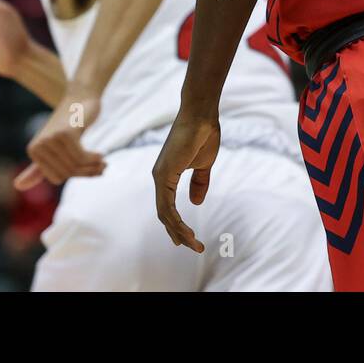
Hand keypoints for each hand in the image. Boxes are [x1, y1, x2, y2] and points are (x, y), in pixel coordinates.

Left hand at [16, 88, 105, 188]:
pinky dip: (94, 159)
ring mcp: (51, 139)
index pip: (57, 178)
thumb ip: (38, 169)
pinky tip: (101, 156)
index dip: (74, 175)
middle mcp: (39, 145)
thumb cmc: (69, 124)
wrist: (80, 98)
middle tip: (102, 168)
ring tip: (104, 164)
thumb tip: (17, 186)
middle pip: (67, 172)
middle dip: (86, 173)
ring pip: (75, 165)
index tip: (87, 169)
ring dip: (93, 167)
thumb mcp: (53, 148)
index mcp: (34, 151)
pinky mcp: (65, 133)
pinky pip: (80, 157)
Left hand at [152, 110, 220, 252]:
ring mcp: (160, 176)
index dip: (176, 225)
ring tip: (194, 244)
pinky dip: (176, 221)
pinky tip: (186, 231)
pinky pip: (167, 205)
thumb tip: (195, 202)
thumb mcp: (203, 164)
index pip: (168, 207)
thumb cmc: (203, 134)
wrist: (202, 115)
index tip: (187, 239)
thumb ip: (199, 183)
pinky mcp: (164, 174)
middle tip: (192, 247)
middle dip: (178, 233)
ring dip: (179, 232)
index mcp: (167, 176)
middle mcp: (159, 177)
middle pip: (165, 214)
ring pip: (165, 214)